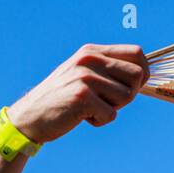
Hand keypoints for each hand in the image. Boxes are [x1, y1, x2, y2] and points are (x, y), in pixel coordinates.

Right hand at [7, 43, 149, 142]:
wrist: (30, 116)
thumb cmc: (62, 99)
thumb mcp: (84, 75)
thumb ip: (108, 70)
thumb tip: (143, 75)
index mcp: (92, 51)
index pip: (136, 53)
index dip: (143, 72)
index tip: (133, 87)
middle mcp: (89, 59)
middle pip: (137, 76)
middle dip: (130, 94)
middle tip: (108, 101)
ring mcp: (85, 76)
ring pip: (127, 97)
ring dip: (113, 109)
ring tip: (91, 108)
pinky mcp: (82, 96)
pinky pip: (111, 115)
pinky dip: (100, 121)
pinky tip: (82, 117)